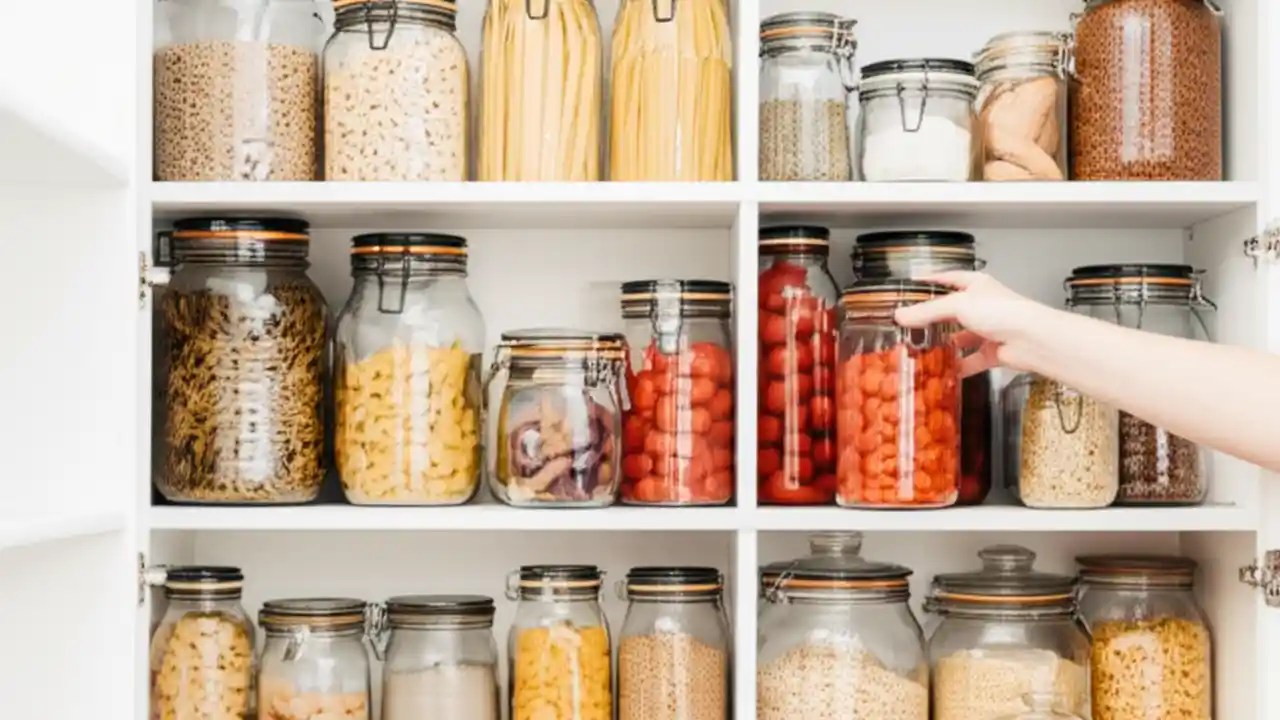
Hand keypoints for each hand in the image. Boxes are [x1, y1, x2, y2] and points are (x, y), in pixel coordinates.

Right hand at [894, 271, 1052, 376]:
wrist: (1032, 339)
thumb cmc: (1004, 312)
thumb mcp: (958, 305)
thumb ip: (928, 312)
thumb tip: (901, 316)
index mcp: (977, 286)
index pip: (949, 278)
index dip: (932, 280)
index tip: (914, 284)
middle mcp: (983, 305)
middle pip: (952, 310)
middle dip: (933, 318)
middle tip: (911, 325)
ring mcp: (989, 329)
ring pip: (961, 337)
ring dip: (946, 344)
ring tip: (923, 350)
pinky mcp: (993, 351)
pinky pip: (971, 360)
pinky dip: (959, 366)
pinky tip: (945, 371)